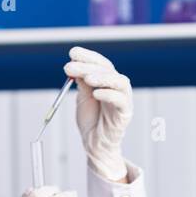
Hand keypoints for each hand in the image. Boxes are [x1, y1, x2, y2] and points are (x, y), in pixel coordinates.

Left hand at [63, 46, 131, 181]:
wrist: (94, 144)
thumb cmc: (91, 121)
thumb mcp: (83, 97)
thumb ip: (82, 82)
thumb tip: (74, 65)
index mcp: (107, 81)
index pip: (100, 63)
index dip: (88, 56)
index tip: (72, 52)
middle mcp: (117, 87)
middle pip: (107, 70)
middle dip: (88, 66)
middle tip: (70, 66)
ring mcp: (123, 99)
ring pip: (118, 81)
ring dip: (102, 77)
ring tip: (86, 78)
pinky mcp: (125, 113)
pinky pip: (121, 100)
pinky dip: (109, 94)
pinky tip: (96, 93)